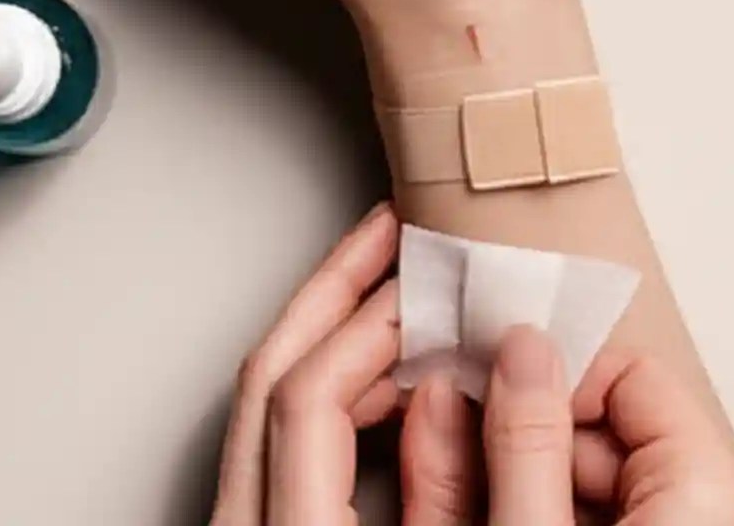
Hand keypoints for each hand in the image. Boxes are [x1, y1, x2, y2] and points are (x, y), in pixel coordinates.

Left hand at [208, 202, 474, 525]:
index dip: (370, 320)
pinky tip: (393, 375)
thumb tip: (468, 381)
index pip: (307, 396)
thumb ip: (464, 482)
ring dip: (338, 335)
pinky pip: (277, 432)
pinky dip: (335, 385)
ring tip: (405, 296)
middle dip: (338, 291)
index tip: (425, 273)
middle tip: (390, 236)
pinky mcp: (265, 525)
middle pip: (268, 376)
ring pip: (266, 399)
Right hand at [466, 326, 733, 524]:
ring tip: (436, 438)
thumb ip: (529, 444)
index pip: (631, 374)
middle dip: (516, 426)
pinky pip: (566, 515)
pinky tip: (452, 484)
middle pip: (598, 428)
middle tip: (449, 418)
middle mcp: (701, 513)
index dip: (553, 377)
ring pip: (571, 479)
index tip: (492, 386)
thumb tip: (520, 357)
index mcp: (708, 494)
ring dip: (496, 460)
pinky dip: (505, 503)